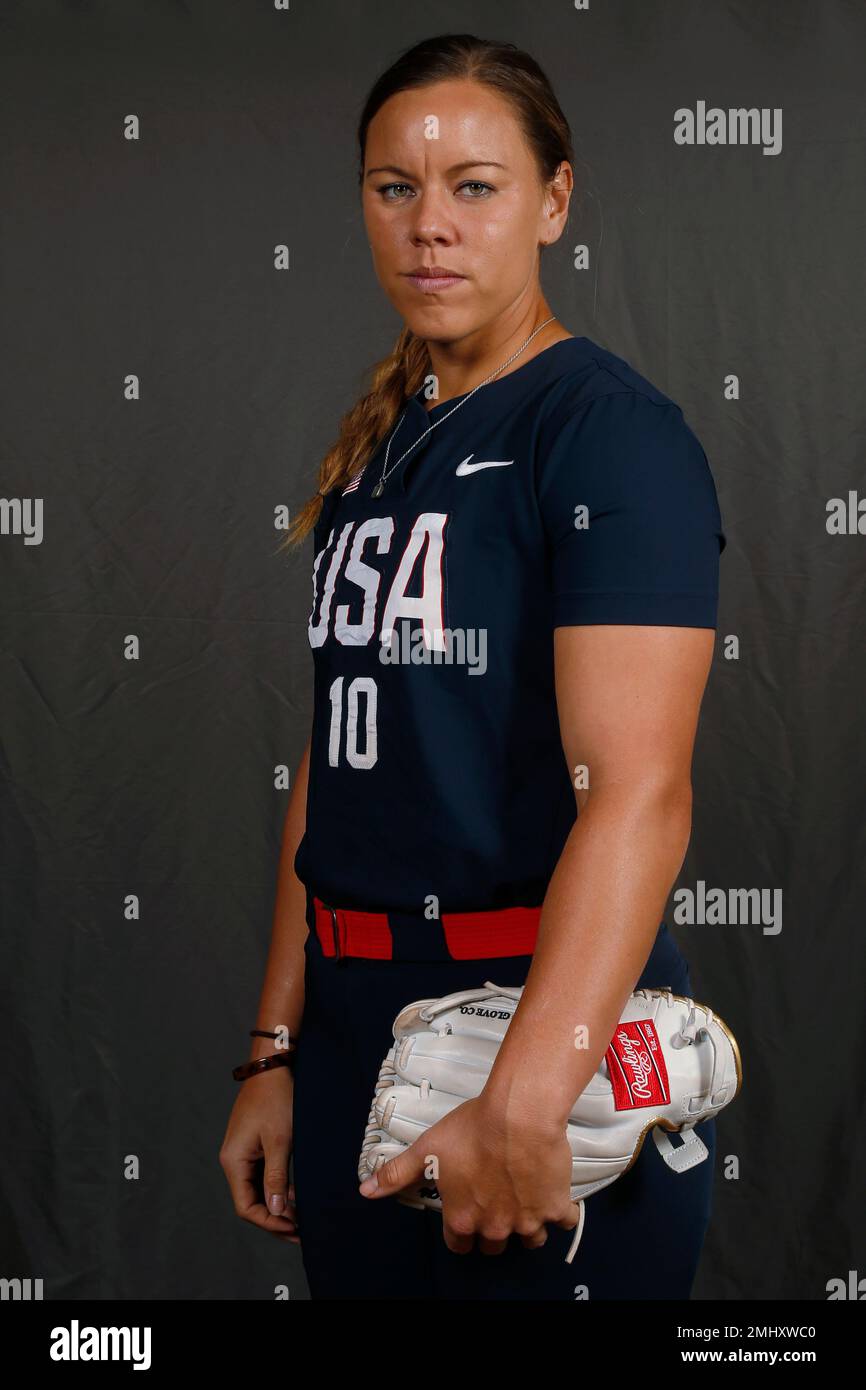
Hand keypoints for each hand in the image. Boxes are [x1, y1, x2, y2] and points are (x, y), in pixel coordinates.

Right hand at [219, 1067, 299, 1243]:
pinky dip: (278, 1186)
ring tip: (301, 1216)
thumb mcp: (279, 1141)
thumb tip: (275, 1211)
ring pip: (258, 1189)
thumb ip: (276, 1178)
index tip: (294, 1230)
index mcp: (234, 1161)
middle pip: (250, 1201)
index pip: (245, 1206)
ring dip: (277, 1204)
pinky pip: (262, 1174)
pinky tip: (295, 1193)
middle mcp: (234, 1159)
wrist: (274, 1065)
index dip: (269, 1222)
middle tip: (300, 1231)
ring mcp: (243, 1152)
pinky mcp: (254, 1144)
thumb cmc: (276, 1099)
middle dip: (274, 1218)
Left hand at [358, 1093, 579, 1254]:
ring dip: (526, 1225)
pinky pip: (563, 1221)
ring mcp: (527, 1221)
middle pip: (493, 1245)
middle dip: (493, 1229)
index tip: (466, 1211)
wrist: (518, 1116)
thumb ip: (396, 1173)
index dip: (461, 1230)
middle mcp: (495, 1228)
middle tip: (495, 1201)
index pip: (458, 1244)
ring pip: (530, 1239)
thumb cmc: (471, 1130)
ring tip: (523, 1199)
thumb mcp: (426, 1149)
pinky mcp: (555, 1207)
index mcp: (462, 1218)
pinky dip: (560, 1211)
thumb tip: (365, 1191)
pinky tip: (553, 1192)